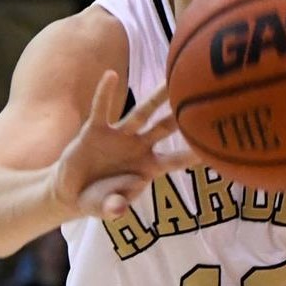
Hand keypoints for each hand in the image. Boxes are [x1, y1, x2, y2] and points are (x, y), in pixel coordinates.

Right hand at [50, 72, 197, 219]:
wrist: (70, 192)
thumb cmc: (96, 200)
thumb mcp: (105, 208)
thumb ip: (113, 208)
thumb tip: (118, 209)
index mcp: (148, 167)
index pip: (176, 160)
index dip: (193, 155)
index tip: (215, 144)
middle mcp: (138, 147)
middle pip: (165, 128)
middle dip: (182, 115)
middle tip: (202, 98)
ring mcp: (118, 136)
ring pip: (141, 113)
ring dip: (155, 98)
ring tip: (169, 80)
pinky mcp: (95, 130)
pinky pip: (101, 109)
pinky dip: (105, 93)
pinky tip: (111, 76)